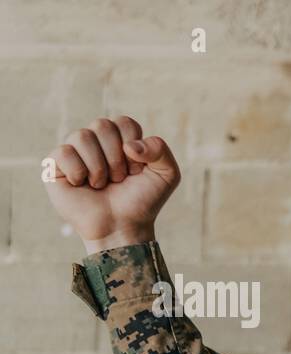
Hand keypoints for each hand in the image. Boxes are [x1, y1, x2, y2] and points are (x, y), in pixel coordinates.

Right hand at [43, 116, 180, 253]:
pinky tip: (82, 185)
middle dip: (116, 158)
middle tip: (119, 179)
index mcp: (120, 139)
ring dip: (99, 167)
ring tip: (102, 184)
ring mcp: (75, 151)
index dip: (134, 148)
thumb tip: (129, 145)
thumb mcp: (167, 175)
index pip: (124, 123)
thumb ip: (160, 149)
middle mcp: (96, 141)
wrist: (122, 227)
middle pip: (102, 125)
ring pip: (82, 136)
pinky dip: (78, 172)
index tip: (137, 170)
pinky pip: (63, 152)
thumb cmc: (142, 201)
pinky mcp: (55, 165)